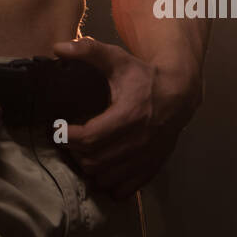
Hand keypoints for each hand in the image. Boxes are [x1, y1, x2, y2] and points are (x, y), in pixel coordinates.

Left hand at [51, 36, 199, 199]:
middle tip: (68, 140)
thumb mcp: (117, 59)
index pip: (89, 137)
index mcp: (128, 115)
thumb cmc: (143, 76)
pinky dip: (108, 184)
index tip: (57, 128)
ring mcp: (145, 158)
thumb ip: (88, 51)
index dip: (67, 136)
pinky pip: (123, 189)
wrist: (179, 94)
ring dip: (89, 169)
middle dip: (75, 153)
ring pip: (105, 178)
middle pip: (93, 161)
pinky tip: (102, 168)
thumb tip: (58, 47)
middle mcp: (138, 141)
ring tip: (82, 153)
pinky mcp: (151, 169)